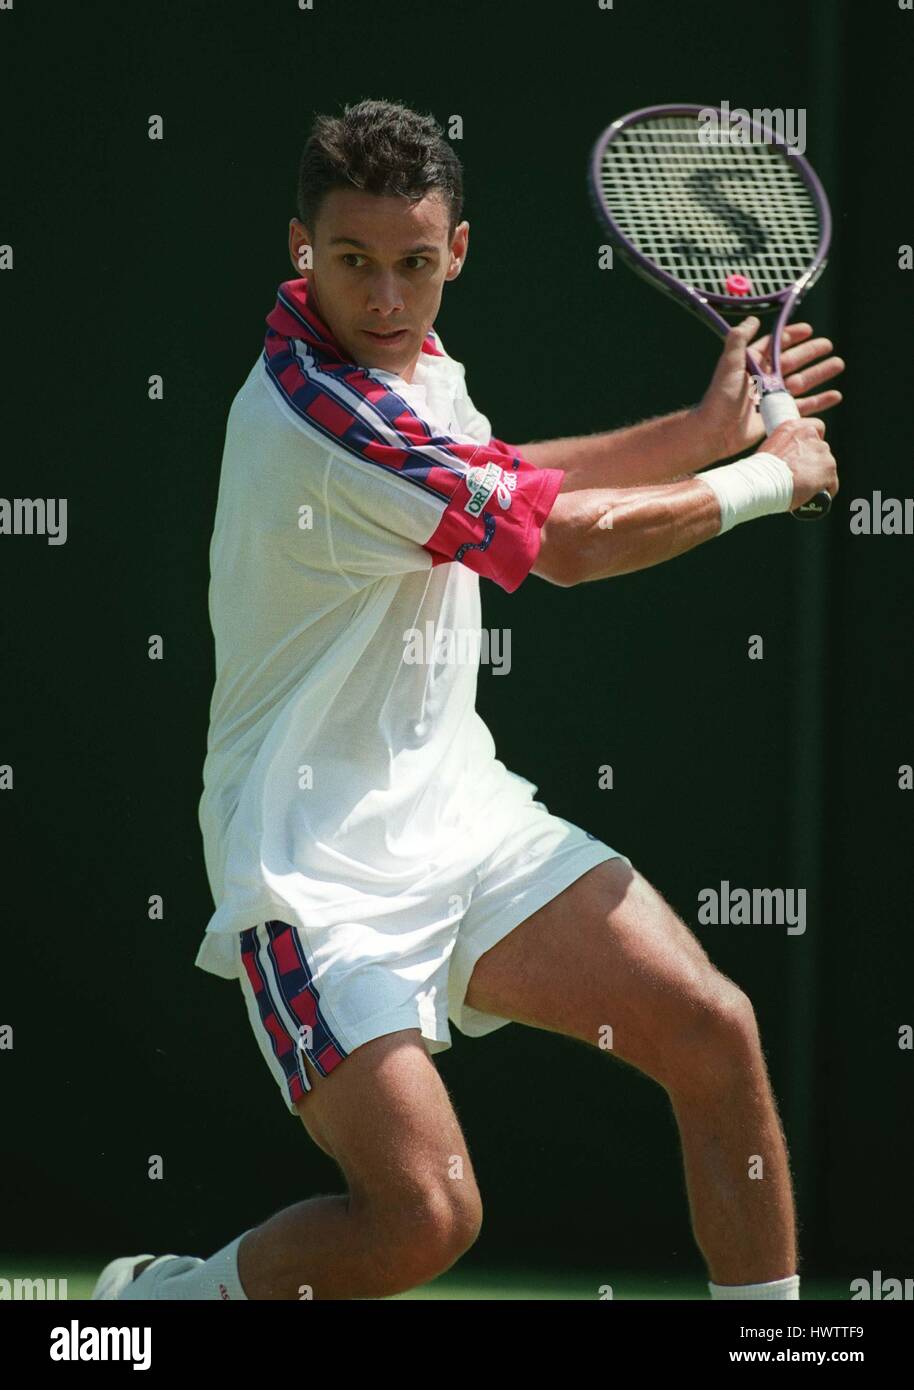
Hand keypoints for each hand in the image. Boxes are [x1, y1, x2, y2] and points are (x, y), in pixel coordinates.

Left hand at [697, 315, 844, 461]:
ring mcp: (773, 398)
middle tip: (828, 346)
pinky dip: (819, 401)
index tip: (808, 330)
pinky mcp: (779, 415)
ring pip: (802, 382)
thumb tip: (752, 319)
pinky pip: (803, 407)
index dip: (792, 336)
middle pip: (793, 362)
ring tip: (838, 364)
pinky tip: (835, 395)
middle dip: (811, 353)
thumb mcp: (729, 365)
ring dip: (820, 373)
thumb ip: (739, 340)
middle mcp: (765, 380)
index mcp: (754, 364)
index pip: (776, 346)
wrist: (715, 432)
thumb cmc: (720, 398)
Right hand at [763, 417, 838, 509]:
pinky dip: (825, 490)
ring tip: (805, 489)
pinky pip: (831, 483)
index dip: (813, 443)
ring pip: (827, 467)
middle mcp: (812, 436)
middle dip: (814, 462)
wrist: (762, 482)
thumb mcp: (770, 448)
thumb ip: (784, 447)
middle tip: (800, 476)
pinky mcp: (829, 471)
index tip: (806, 454)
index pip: (816, 428)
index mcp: (796, 427)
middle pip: (821, 450)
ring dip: (819, 476)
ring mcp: (823, 453)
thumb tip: (787, 459)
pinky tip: (814, 496)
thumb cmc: (759, 471)